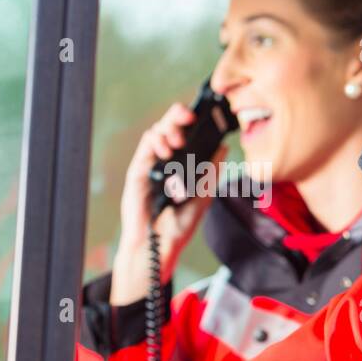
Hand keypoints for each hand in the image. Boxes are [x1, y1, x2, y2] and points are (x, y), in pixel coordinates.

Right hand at [110, 102, 223, 305]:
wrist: (159, 246)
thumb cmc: (178, 226)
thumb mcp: (203, 198)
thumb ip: (210, 174)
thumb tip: (223, 149)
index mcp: (183, 165)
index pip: (187, 134)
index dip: (194, 121)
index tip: (206, 117)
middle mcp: (166, 161)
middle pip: (170, 126)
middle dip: (179, 114)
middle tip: (189, 116)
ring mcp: (152, 164)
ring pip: (156, 131)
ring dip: (168, 129)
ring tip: (177, 142)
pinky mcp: (139, 171)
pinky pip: (145, 147)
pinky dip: (155, 142)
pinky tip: (165, 151)